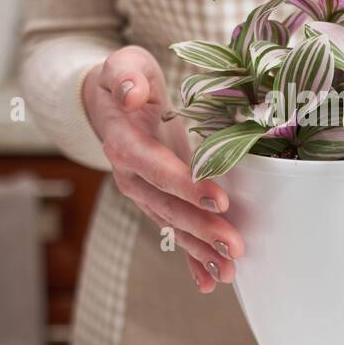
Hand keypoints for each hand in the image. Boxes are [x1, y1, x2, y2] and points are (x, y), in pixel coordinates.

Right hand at [82, 45, 244, 292]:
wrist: (108, 104)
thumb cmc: (125, 80)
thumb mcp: (123, 64)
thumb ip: (124, 74)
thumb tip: (129, 93)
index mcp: (125, 144)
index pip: (157, 169)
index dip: (186, 186)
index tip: (218, 199)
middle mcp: (131, 177)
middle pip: (168, 207)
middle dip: (202, 229)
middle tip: (234, 245)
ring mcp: (144, 194)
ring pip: (174, 226)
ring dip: (201, 250)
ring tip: (228, 270)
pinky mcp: (158, 202)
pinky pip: (174, 234)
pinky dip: (191, 260)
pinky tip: (208, 280)